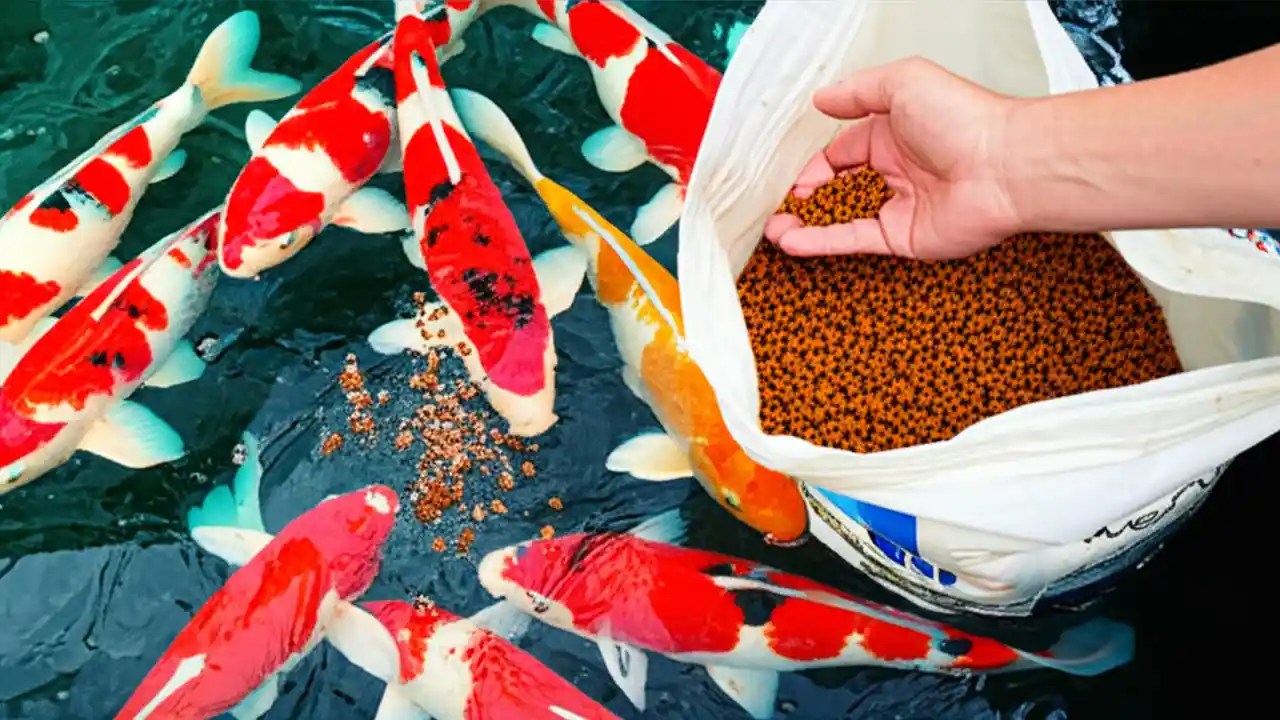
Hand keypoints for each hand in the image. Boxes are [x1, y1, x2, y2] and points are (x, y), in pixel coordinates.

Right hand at [764, 57, 1025, 259]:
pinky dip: (821, 242)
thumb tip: (822, 98)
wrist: (1005, 166)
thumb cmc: (964, 118)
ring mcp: (898, 206)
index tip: (791, 174)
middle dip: (804, 197)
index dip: (813, 163)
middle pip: (838, 187)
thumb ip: (857, 91)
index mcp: (894, 134)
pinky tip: (792, 242)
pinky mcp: (902, 237)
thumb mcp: (903, 82)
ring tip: (774, 229)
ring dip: (805, 224)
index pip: (841, 151)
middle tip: (779, 204)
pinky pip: (854, 240)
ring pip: (841, 218)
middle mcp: (895, 170)